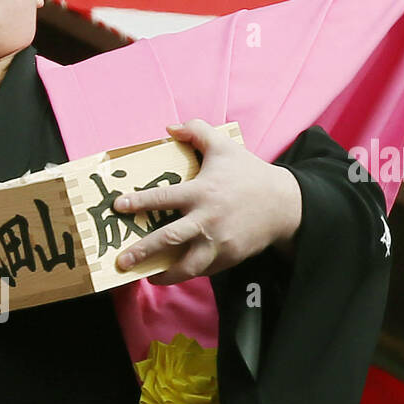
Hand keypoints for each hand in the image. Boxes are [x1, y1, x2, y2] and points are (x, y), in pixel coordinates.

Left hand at [111, 120, 303, 284]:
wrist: (285, 204)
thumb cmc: (249, 174)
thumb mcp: (224, 146)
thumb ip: (197, 131)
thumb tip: (169, 127)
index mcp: (202, 192)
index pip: (163, 198)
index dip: (138, 202)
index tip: (118, 207)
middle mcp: (207, 220)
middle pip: (169, 239)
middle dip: (143, 251)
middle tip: (122, 261)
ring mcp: (218, 242)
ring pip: (186, 266)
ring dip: (165, 274)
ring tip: (148, 276)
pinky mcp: (228, 257)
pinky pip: (203, 270)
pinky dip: (187, 273)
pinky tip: (173, 273)